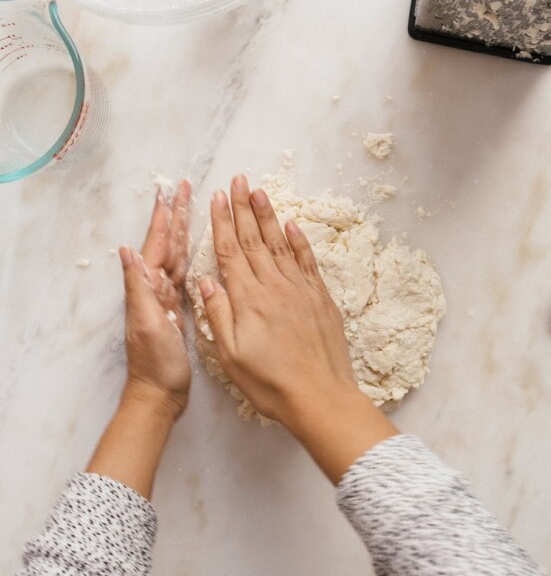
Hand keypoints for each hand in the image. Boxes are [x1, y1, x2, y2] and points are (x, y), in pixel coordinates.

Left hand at [119, 181, 191, 419]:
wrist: (160, 394)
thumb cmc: (155, 363)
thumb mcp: (147, 324)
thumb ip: (138, 287)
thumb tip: (126, 250)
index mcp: (148, 287)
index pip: (157, 244)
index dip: (164, 218)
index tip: (171, 191)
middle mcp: (156, 288)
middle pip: (167, 243)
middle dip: (175, 215)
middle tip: (184, 188)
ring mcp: (167, 299)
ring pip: (176, 255)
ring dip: (182, 230)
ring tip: (190, 208)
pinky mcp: (179, 310)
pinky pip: (184, 273)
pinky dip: (189, 255)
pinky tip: (195, 248)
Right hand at [198, 176, 397, 481]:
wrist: (320, 396)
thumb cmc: (270, 383)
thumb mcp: (230, 355)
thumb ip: (218, 314)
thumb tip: (206, 280)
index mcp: (247, 299)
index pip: (230, 251)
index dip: (222, 222)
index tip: (217, 197)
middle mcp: (273, 286)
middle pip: (254, 239)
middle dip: (243, 208)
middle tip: (239, 180)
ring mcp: (299, 290)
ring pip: (280, 244)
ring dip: (269, 216)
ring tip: (260, 192)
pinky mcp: (320, 298)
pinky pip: (306, 261)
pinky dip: (298, 241)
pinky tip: (291, 225)